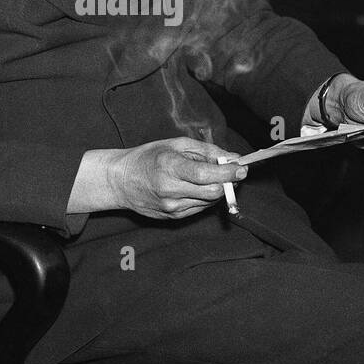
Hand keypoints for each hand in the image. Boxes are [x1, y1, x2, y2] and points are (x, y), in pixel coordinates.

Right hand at [109, 137, 247, 220]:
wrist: (121, 181)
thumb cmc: (149, 157)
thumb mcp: (175, 145)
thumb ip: (206, 151)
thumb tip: (233, 158)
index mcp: (169, 167)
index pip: (206, 175)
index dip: (228, 173)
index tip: (242, 168)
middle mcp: (170, 191)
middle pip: (213, 192)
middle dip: (228, 182)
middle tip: (232, 172)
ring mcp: (171, 208)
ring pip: (209, 202)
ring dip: (217, 189)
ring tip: (210, 177)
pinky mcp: (173, 218)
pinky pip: (200, 208)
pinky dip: (206, 197)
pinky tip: (197, 187)